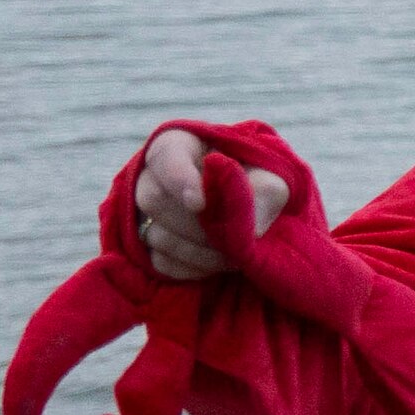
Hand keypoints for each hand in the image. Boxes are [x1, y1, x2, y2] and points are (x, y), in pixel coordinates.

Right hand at [132, 130, 286, 282]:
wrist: (252, 212)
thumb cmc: (257, 186)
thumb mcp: (271, 180)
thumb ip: (264, 192)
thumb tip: (244, 223)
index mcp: (179, 145)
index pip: (165, 157)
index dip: (179, 180)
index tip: (199, 204)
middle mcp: (151, 175)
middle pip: (154, 200)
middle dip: (197, 227)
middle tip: (231, 240)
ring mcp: (143, 210)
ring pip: (154, 234)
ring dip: (198, 251)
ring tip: (233, 256)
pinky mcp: (147, 244)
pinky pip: (158, 261)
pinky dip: (190, 268)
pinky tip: (216, 265)